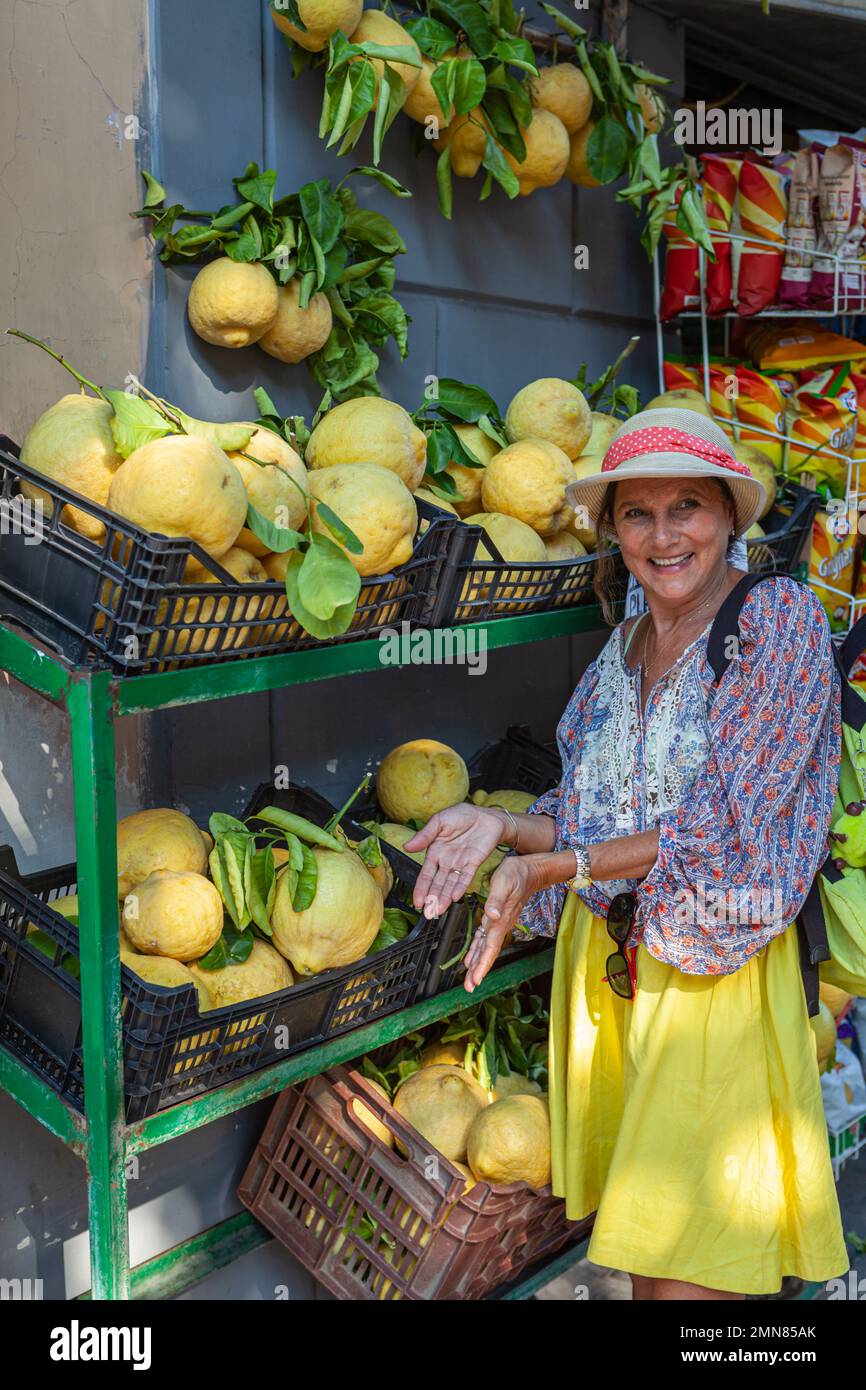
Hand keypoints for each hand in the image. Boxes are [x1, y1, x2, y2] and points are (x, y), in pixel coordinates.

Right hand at [405, 803, 509, 917]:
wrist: (486, 815)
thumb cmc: (461, 815)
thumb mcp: (439, 821)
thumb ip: (424, 835)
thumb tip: (407, 846)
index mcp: (435, 852)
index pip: (426, 874)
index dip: (421, 888)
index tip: (417, 902)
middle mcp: (446, 861)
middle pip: (437, 883)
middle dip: (432, 898)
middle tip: (427, 913)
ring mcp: (460, 863)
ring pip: (450, 884)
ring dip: (444, 897)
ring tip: (439, 910)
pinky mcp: (474, 863)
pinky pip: (466, 877)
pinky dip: (460, 887)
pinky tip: (455, 897)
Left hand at [463, 856, 538, 992]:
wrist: (532, 870)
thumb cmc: (518, 873)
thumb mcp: (505, 882)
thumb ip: (497, 900)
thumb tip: (491, 916)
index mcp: (501, 920)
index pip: (490, 946)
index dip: (482, 964)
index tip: (475, 979)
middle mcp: (500, 924)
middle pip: (488, 952)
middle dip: (479, 970)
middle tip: (469, 987)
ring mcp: (499, 922)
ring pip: (486, 947)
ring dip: (477, 963)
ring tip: (469, 978)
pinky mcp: (497, 917)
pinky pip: (485, 938)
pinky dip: (478, 949)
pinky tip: (472, 956)